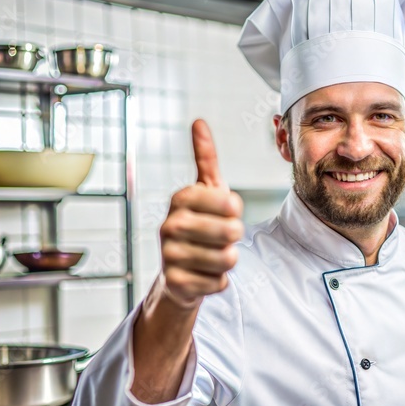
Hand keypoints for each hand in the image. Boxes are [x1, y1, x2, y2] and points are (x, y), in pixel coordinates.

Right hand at [158, 119, 243, 307]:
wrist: (178, 271)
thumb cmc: (200, 223)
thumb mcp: (206, 190)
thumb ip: (206, 157)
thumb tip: (198, 121)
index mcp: (181, 198)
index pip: (231, 203)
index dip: (235, 211)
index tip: (224, 212)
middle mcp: (170, 225)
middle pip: (232, 232)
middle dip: (234, 238)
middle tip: (220, 238)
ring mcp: (169, 255)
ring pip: (228, 259)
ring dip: (227, 260)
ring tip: (211, 256)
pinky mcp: (176, 283)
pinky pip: (219, 282)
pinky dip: (218, 281)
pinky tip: (203, 275)